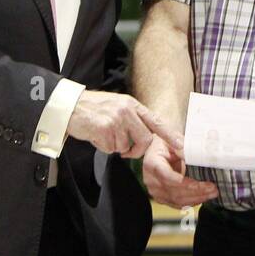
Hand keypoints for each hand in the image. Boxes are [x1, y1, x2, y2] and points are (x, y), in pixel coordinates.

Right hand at [66, 90, 182, 158]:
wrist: (70, 106)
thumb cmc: (95, 109)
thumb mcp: (118, 107)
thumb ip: (133, 119)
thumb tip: (145, 138)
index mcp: (133, 105)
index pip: (157, 122)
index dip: (171, 136)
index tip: (183, 147)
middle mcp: (127, 110)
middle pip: (145, 140)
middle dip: (137, 150)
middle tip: (126, 150)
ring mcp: (116, 119)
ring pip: (126, 146)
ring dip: (115, 147)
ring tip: (104, 135)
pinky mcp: (104, 129)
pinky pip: (111, 148)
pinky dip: (104, 147)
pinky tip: (96, 135)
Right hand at [142, 134, 218, 208]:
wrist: (160, 147)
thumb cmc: (166, 141)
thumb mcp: (172, 136)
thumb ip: (179, 143)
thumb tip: (189, 152)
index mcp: (152, 163)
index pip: (167, 177)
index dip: (185, 183)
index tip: (200, 184)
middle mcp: (151, 179)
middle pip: (173, 192)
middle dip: (195, 192)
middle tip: (213, 188)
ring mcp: (155, 190)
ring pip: (177, 200)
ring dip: (196, 198)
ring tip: (212, 193)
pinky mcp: (162, 196)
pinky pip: (177, 203)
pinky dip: (192, 201)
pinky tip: (203, 196)